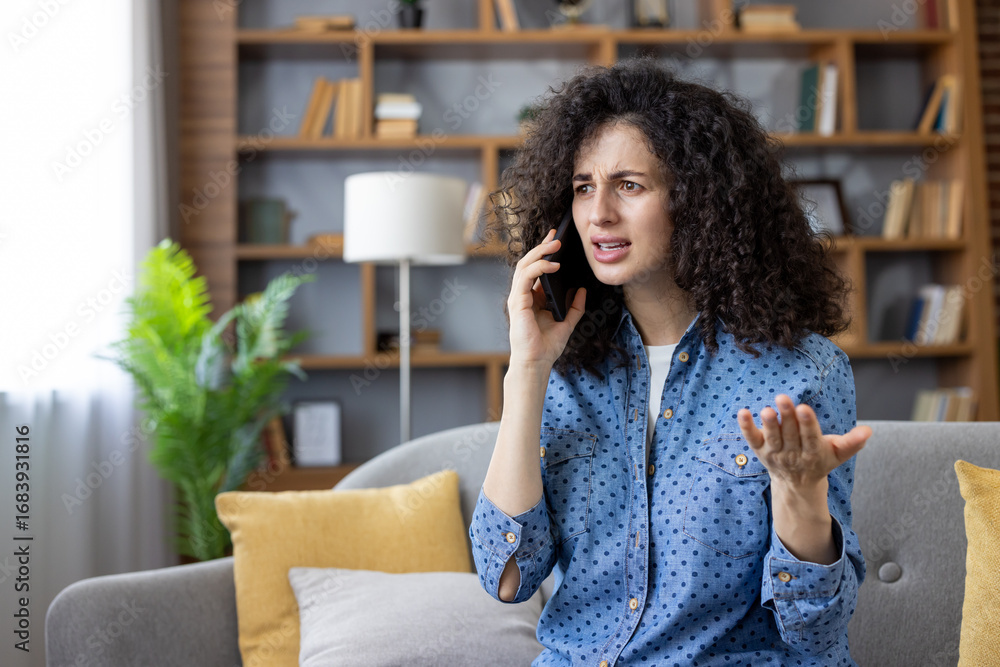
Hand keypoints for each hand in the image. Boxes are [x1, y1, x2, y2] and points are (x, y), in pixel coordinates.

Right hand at [507, 227, 587, 369]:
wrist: (536, 362)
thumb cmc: (546, 346)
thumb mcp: (567, 323)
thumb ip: (574, 307)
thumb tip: (581, 289)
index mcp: (532, 298)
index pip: (536, 269)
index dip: (545, 253)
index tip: (556, 239)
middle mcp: (523, 295)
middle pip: (529, 263)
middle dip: (542, 246)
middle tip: (556, 235)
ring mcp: (517, 297)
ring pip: (525, 266)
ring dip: (540, 252)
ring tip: (555, 244)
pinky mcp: (517, 301)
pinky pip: (526, 277)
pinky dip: (539, 268)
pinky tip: (553, 264)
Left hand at [737, 395, 870, 488]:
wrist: (797, 484)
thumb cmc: (820, 460)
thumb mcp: (838, 453)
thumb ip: (852, 442)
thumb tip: (868, 431)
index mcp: (813, 453)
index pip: (810, 437)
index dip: (807, 424)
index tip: (803, 409)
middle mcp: (793, 454)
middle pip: (790, 435)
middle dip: (787, 417)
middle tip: (784, 398)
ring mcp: (775, 454)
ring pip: (772, 438)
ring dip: (769, 424)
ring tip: (767, 409)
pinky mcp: (760, 451)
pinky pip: (751, 439)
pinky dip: (746, 427)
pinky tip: (742, 413)